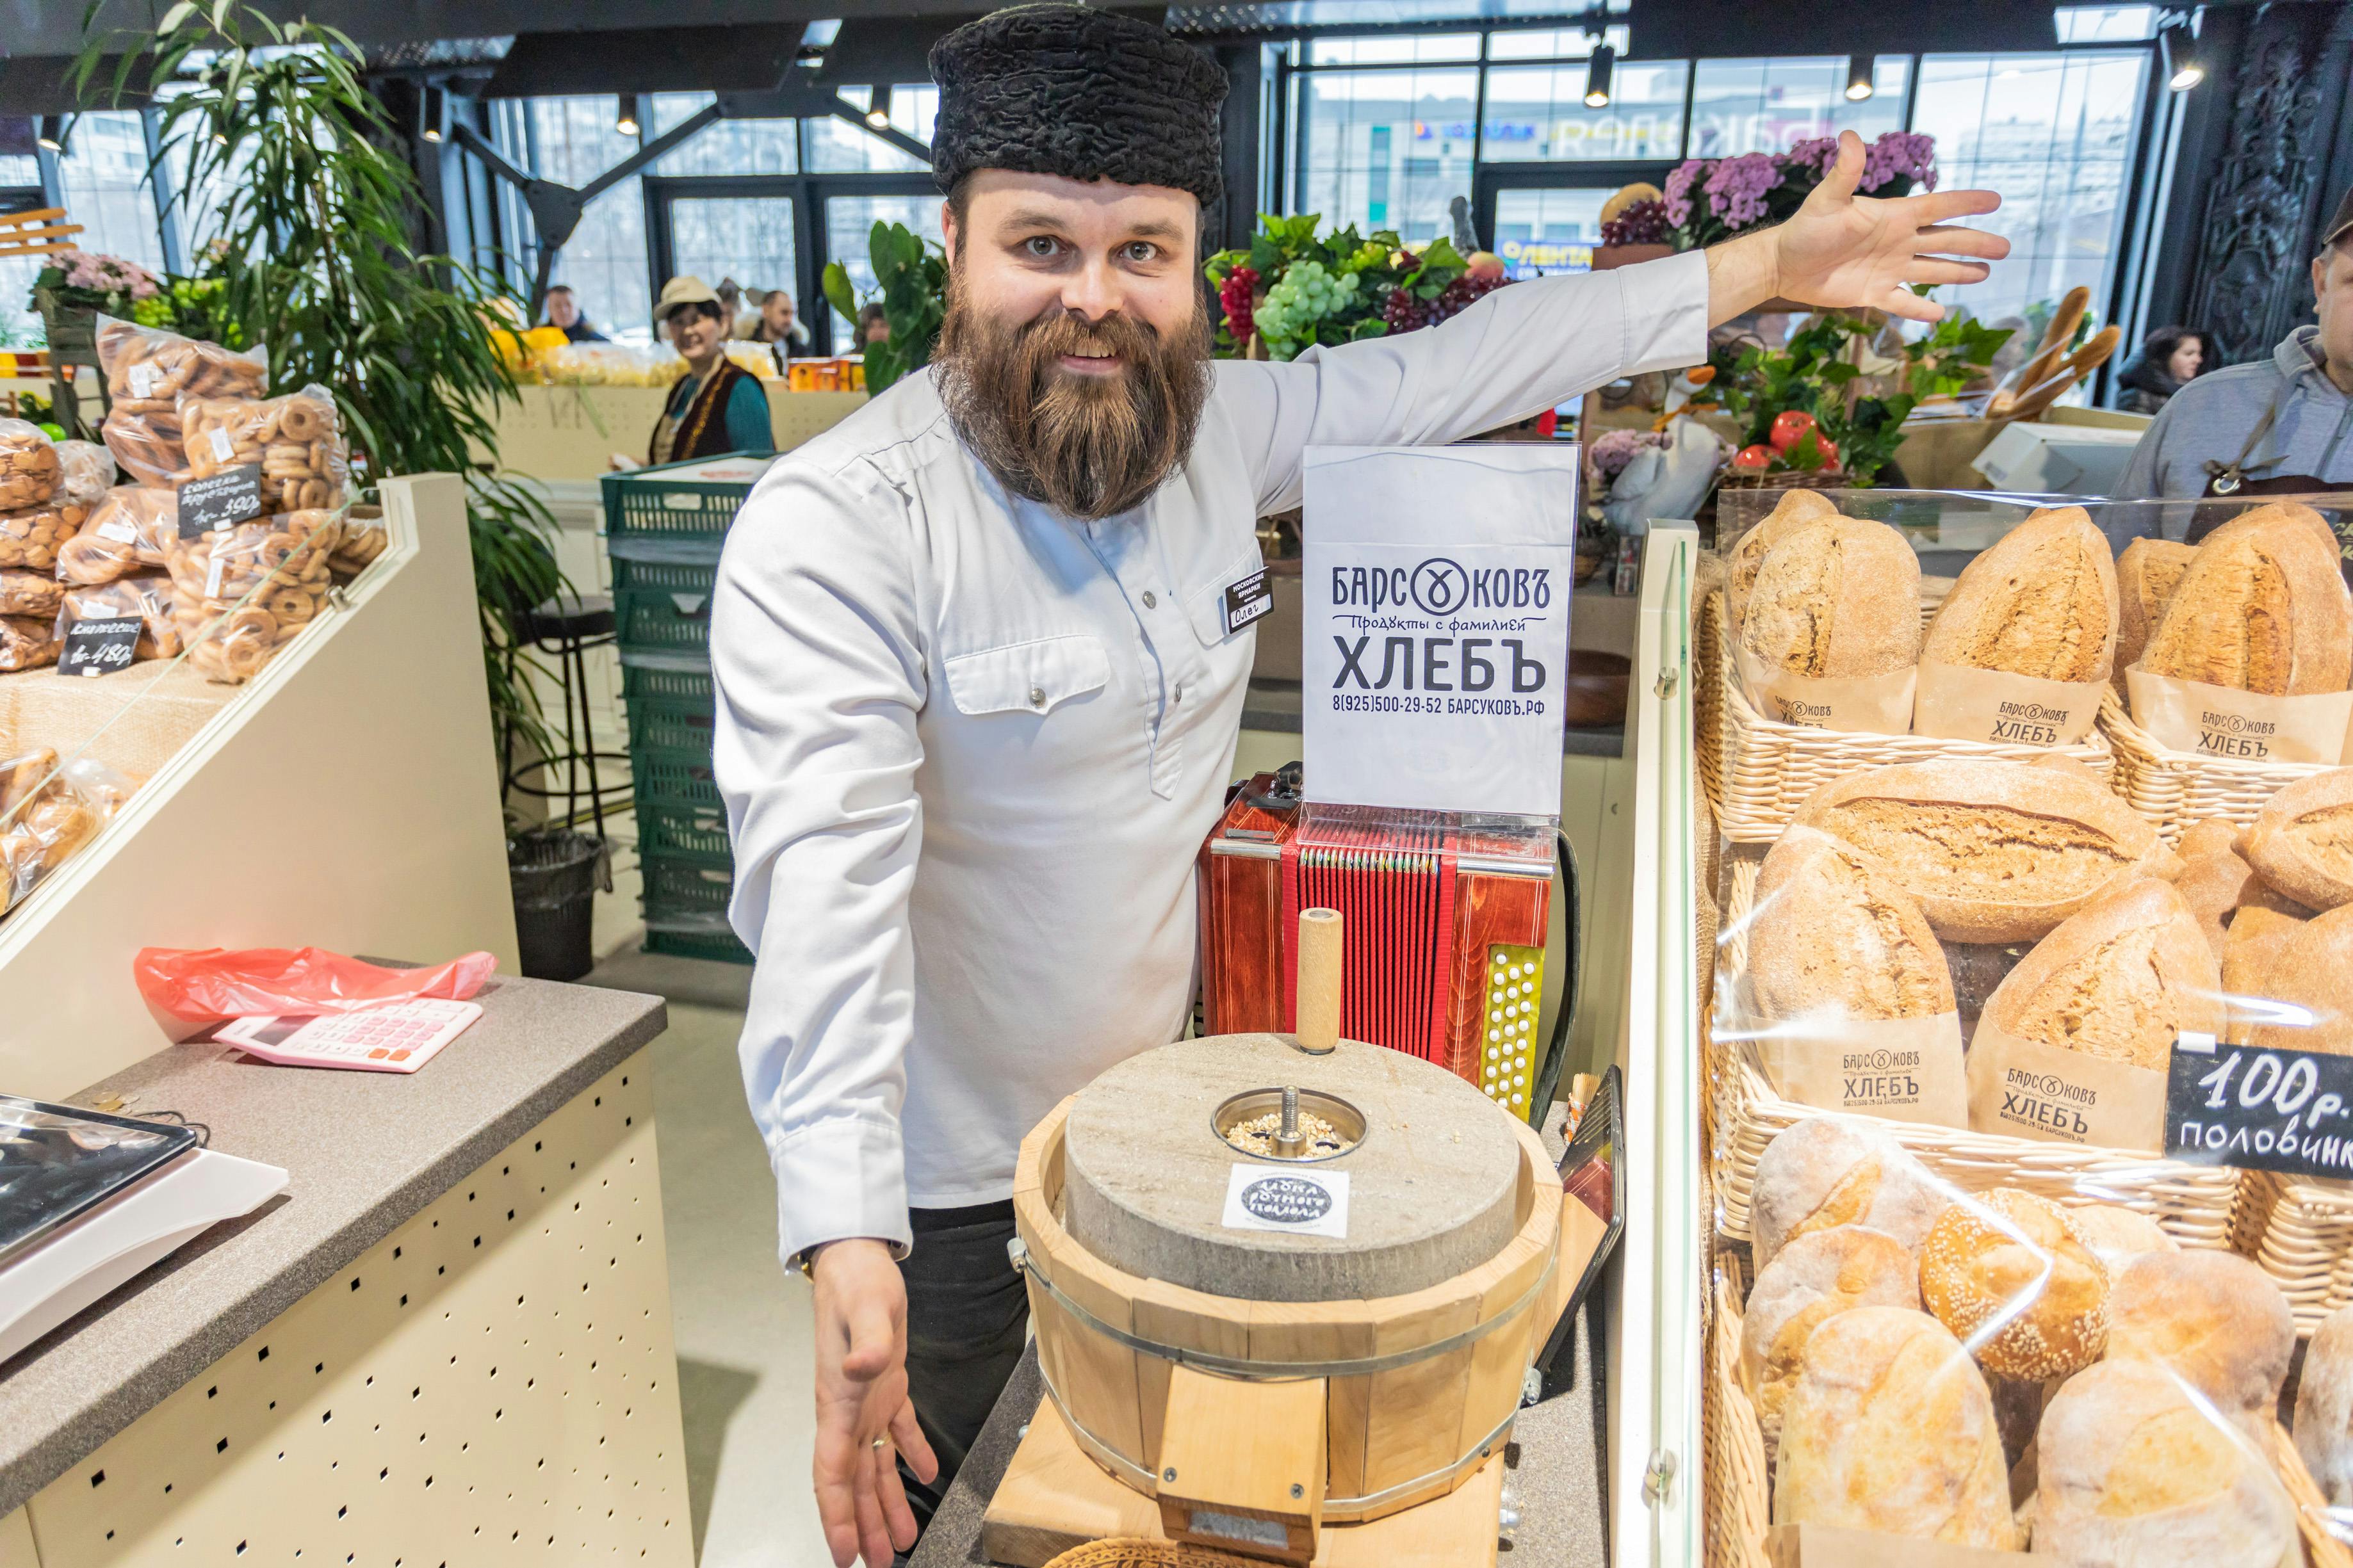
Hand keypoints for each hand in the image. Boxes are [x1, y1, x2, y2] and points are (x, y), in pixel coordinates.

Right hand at [809, 1239, 937, 1566]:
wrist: (856, 1257)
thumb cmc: (854, 1282)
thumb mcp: (865, 1309)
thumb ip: (866, 1342)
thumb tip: (861, 1371)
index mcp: (837, 1402)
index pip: (832, 1472)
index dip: (836, 1516)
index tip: (843, 1553)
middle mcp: (848, 1410)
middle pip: (854, 1482)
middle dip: (863, 1525)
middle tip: (878, 1564)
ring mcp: (867, 1399)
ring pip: (875, 1465)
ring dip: (886, 1502)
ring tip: (901, 1540)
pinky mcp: (888, 1383)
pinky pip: (899, 1430)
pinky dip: (912, 1454)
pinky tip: (926, 1475)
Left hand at [1706, 130, 2008, 324]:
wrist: (1783, 263)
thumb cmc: (1805, 228)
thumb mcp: (1826, 199)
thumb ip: (1845, 172)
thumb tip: (1850, 135)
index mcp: (1893, 216)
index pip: (1938, 207)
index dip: (1966, 203)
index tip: (1996, 199)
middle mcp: (1897, 241)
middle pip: (1946, 241)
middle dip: (1975, 243)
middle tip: (2006, 247)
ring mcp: (1888, 268)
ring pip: (1933, 270)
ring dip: (1959, 273)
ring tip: (1986, 273)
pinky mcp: (1874, 293)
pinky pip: (1904, 302)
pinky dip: (1921, 309)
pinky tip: (1941, 314)